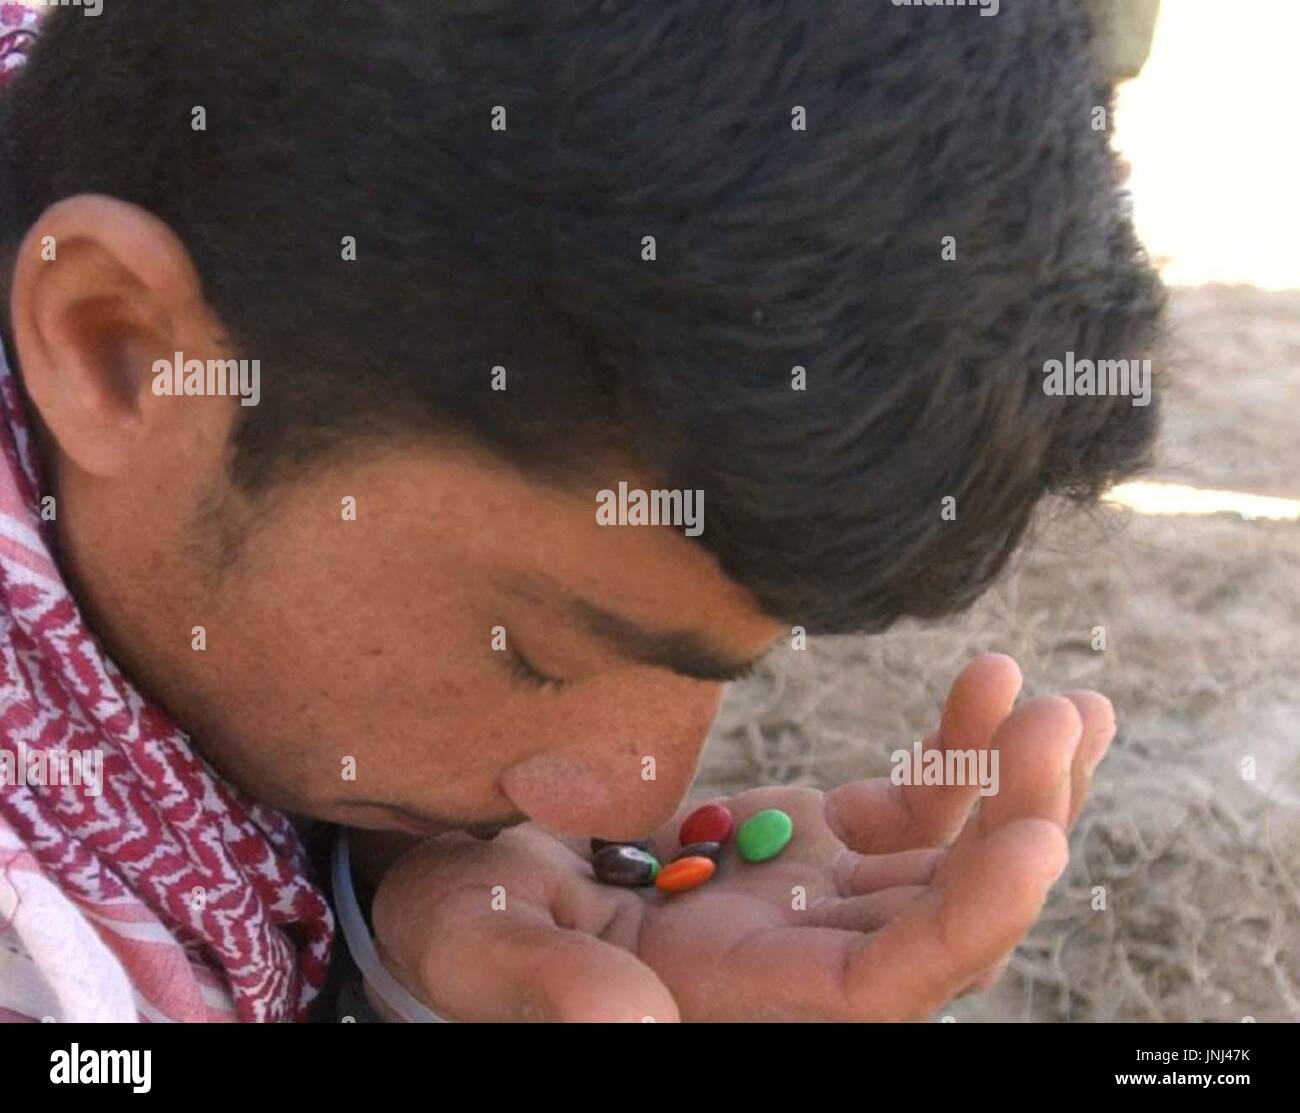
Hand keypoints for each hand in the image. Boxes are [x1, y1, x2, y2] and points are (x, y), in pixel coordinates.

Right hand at [371, 654, 1114, 1020]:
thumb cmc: (462, 926)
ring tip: (1067, 704)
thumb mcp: (483, 951)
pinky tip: (995, 685)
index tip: (1034, 837)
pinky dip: (961, 749)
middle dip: (1020, 826)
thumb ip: (553, 987)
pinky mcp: (813, 837)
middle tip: (1062, 724)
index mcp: (737, 992)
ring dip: (1016, 782)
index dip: (966, 924)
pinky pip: (913, 805)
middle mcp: (799, 954)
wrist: (475, 875)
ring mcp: (816, 890)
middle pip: (947, 916)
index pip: (882, 985)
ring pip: (951, 856)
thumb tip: (634, 1022)